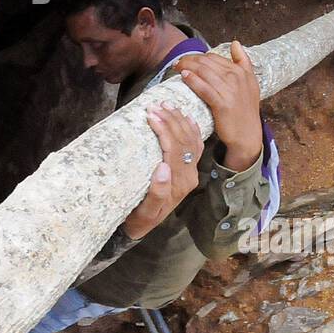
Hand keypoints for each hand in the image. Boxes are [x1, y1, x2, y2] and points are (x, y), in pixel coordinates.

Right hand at [123, 102, 203, 239]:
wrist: (141, 228)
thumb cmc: (138, 218)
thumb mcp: (144, 212)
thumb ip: (156, 193)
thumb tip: (163, 167)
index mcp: (180, 184)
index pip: (175, 149)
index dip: (164, 130)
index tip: (150, 115)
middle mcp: (189, 177)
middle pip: (184, 142)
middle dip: (171, 121)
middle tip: (155, 106)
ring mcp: (191, 172)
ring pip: (191, 140)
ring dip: (180, 120)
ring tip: (167, 105)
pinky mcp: (188, 170)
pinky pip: (195, 146)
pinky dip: (192, 129)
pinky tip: (187, 117)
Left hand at [174, 40, 260, 171]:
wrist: (248, 134)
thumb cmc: (245, 109)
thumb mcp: (250, 83)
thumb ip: (243, 62)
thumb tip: (235, 43)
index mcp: (241, 71)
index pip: (213, 57)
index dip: (197, 56)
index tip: (186, 60)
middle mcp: (236, 78)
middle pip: (206, 62)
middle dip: (189, 60)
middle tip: (177, 63)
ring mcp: (230, 91)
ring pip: (203, 72)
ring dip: (187, 66)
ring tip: (176, 67)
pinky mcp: (222, 105)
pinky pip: (204, 88)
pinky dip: (193, 80)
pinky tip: (183, 76)